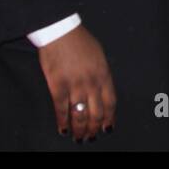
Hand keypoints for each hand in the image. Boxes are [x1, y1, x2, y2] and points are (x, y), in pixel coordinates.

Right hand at [37, 25, 115, 141]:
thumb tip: (102, 91)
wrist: (61, 31)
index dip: (109, 118)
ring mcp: (75, 86)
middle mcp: (92, 83)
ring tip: (78, 138)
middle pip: (96, 113)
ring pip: (79, 115)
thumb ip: (102, 74)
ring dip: (79, 129)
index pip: (110, 103)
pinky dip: (63, 122)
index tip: (107, 128)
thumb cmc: (79, 40)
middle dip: (94, 128)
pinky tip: (63, 129)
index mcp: (104, 75)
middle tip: (91, 137)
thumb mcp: (99, 55)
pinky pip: (61, 109)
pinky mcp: (58, 86)